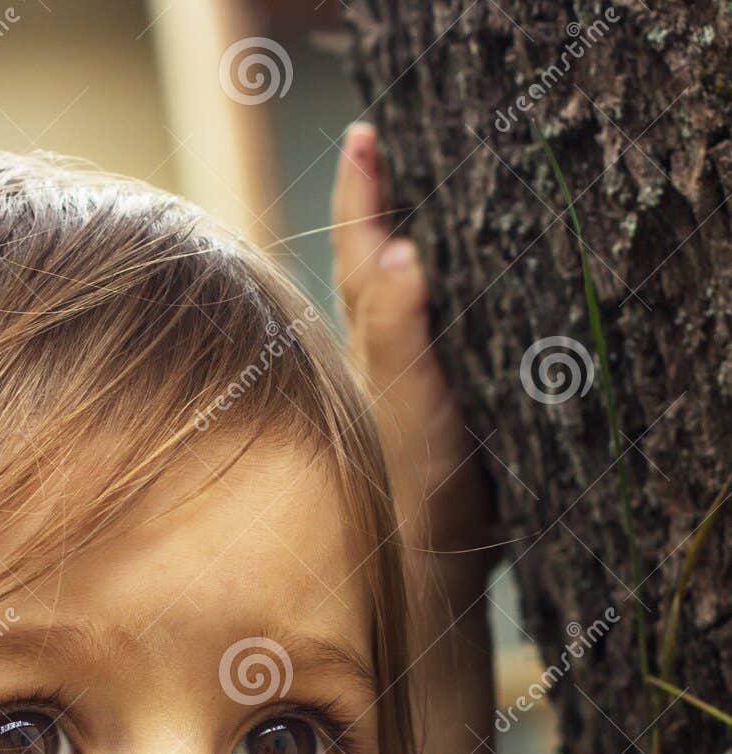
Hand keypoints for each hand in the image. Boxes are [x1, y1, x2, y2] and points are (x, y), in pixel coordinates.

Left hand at [331, 122, 498, 577]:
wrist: (423, 587)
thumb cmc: (415, 505)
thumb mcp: (412, 414)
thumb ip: (398, 335)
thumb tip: (393, 252)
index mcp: (370, 356)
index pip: (360, 257)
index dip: (362, 196)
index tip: (365, 135)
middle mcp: (376, 372)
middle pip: (366, 276)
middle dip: (370, 212)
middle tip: (373, 147)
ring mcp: (395, 400)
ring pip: (382, 314)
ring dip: (386, 260)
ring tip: (394, 212)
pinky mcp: (419, 432)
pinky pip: (406, 352)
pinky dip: (407, 314)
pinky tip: (415, 294)